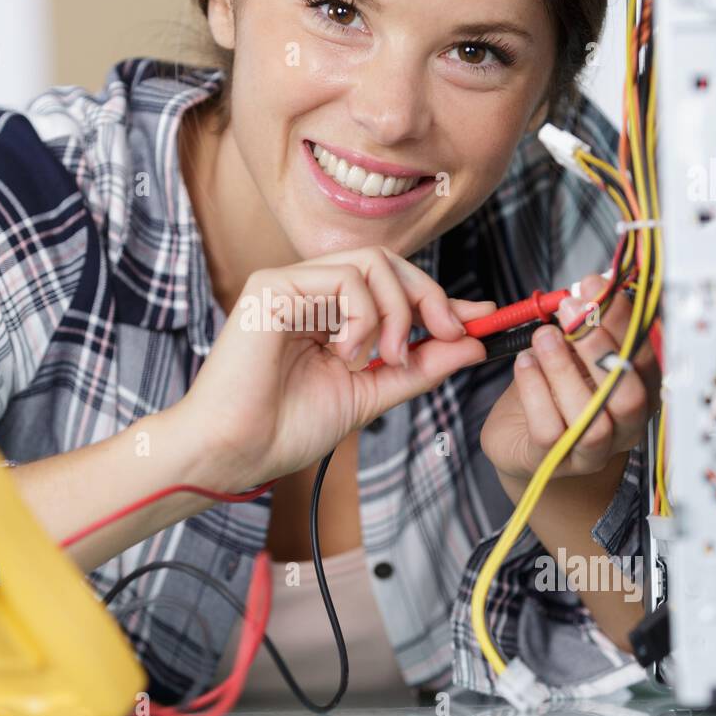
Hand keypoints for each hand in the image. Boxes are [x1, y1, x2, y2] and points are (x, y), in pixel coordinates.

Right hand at [179, 246, 491, 489]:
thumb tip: (472, 344)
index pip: (392, 286)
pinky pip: (344, 278)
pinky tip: (346, 354)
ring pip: (372, 263)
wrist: (234, 452)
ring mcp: (288, 284)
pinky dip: (362, 316)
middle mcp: (307, 290)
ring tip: (383, 358)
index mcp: (327, 314)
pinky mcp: (273, 286)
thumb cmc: (285, 429)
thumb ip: (418, 367)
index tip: (481, 320)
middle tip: (447, 335)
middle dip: (429, 298)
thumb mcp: (369, 394)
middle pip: (389, 263)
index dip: (440, 298)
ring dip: (395, 312)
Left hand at [480, 273, 660, 484]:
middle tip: (571, 312)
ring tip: (542, 338)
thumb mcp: (573, 353)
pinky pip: (549, 432)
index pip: (644, 359)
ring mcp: (591, 452)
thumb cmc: (552, 391)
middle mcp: (624, 427)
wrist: (520, 439)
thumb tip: (594, 286)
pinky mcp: (553, 462)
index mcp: (638, 392)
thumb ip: (586, 327)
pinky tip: (523, 364)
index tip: (596, 288)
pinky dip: (534, 392)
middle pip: (627, 394)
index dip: (623, 321)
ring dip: (564, 370)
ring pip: (591, 419)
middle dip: (599, 348)